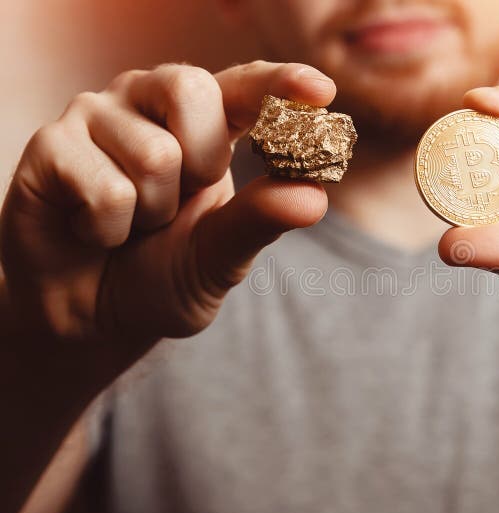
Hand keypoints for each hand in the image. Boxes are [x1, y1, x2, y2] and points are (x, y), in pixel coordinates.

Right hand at [0, 61, 333, 372]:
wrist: (91, 316)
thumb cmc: (162, 274)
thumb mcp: (220, 254)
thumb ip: (260, 220)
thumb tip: (315, 198)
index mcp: (202, 121)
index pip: (244, 86)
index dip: (279, 83)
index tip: (320, 91)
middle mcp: (148, 102)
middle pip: (192, 91)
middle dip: (200, 166)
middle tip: (178, 202)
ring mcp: (95, 117)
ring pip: (152, 154)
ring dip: (151, 214)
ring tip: (132, 224)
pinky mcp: (50, 146)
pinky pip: (105, 191)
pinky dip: (109, 231)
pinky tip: (93, 230)